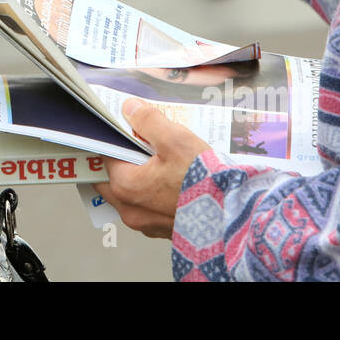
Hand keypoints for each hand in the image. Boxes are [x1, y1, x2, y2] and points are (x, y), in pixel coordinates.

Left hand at [94, 99, 211, 238]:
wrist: (233, 218)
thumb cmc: (204, 182)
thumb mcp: (175, 140)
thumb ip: (148, 121)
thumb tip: (131, 109)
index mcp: (125, 186)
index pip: (105, 156)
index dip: (115, 138)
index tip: (124, 128)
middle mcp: (131, 210)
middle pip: (115, 177)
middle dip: (125, 159)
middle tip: (141, 142)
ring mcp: (148, 224)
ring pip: (134, 194)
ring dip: (141, 177)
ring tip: (162, 159)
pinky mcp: (165, 231)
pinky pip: (152, 207)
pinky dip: (157, 193)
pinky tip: (175, 179)